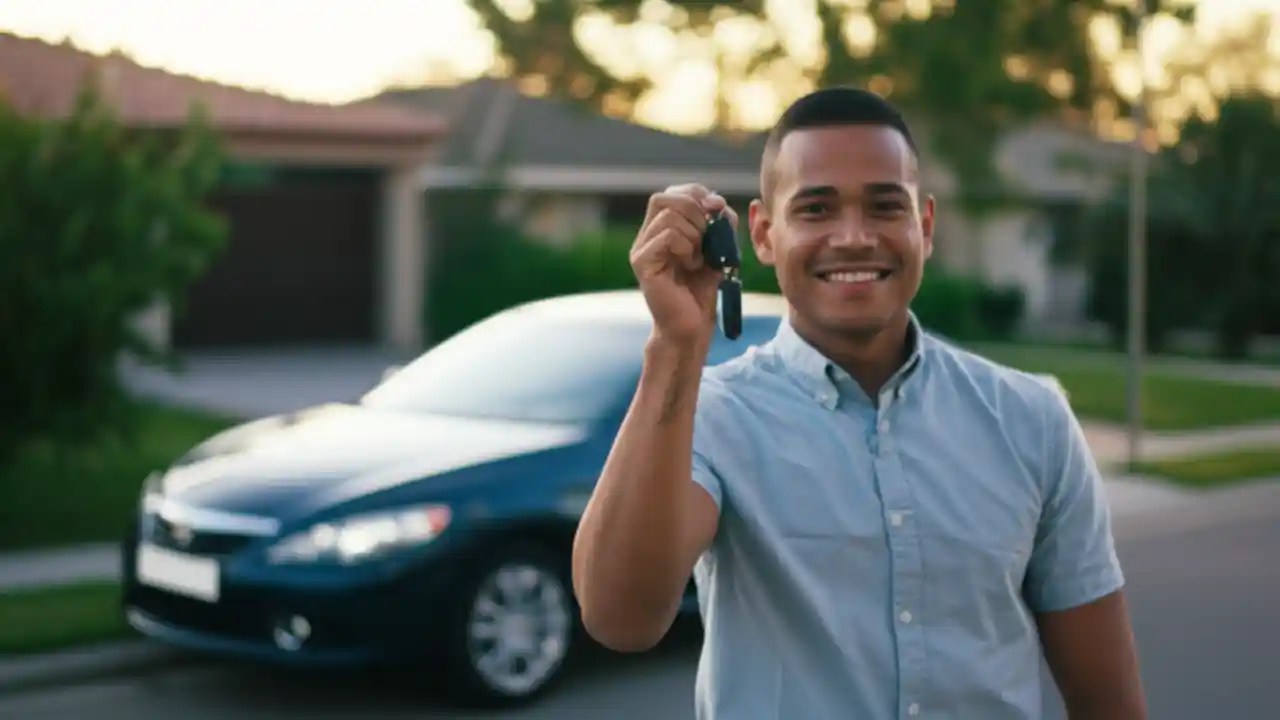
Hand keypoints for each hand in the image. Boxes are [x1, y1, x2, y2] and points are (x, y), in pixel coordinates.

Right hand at [630, 184, 737, 346]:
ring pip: (669, 216)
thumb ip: (720, 221)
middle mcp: (647, 234)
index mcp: (662, 227)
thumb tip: (716, 201)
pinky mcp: (642, 262)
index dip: (697, 194)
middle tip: (708, 237)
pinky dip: (687, 248)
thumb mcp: (719, 247)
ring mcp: (641, 248)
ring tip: (698, 258)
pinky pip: (667, 237)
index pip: (674, 192)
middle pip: (665, 197)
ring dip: (694, 234)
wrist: (693, 324)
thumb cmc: (702, 288)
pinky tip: (691, 265)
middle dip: (696, 211)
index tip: (717, 210)